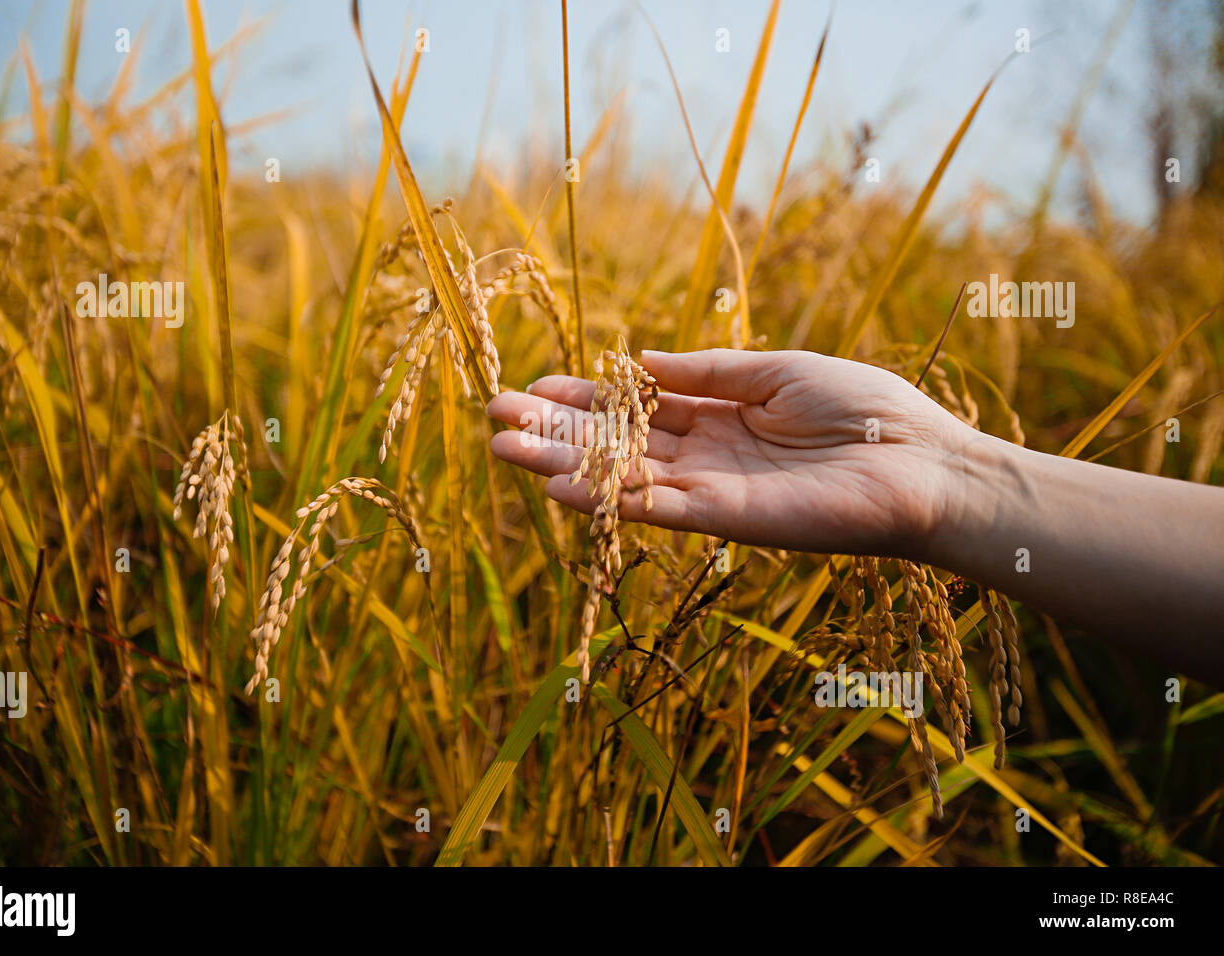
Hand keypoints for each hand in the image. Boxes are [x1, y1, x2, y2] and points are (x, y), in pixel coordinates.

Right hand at [486, 348, 971, 557]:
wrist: (924, 464)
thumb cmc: (865, 409)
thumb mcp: (777, 371)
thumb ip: (707, 371)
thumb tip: (638, 359)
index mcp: (720, 416)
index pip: (635, 407)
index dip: (585, 396)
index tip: (534, 384)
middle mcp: (706, 456)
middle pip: (616, 443)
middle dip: (556, 430)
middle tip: (496, 418)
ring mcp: (712, 491)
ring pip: (622, 478)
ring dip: (562, 466)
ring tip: (503, 450)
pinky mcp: (727, 522)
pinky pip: (656, 509)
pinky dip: (607, 499)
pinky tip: (559, 486)